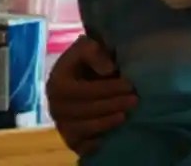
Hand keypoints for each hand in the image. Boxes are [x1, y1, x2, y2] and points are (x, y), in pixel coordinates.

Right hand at [45, 35, 136, 154]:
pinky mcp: (70, 136)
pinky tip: (109, 138)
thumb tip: (108, 69)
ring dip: (105, 124)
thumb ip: (94, 51)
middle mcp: (55, 105)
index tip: (129, 85)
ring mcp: (62, 122)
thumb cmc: (88, 59)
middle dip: (111, 105)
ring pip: (80, 129)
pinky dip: (92, 143)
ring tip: (125, 116)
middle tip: (135, 100)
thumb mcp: (88, 46)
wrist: (84, 73)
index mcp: (57, 83)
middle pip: (82, 110)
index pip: (81, 91)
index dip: (106, 89)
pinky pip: (78, 144)